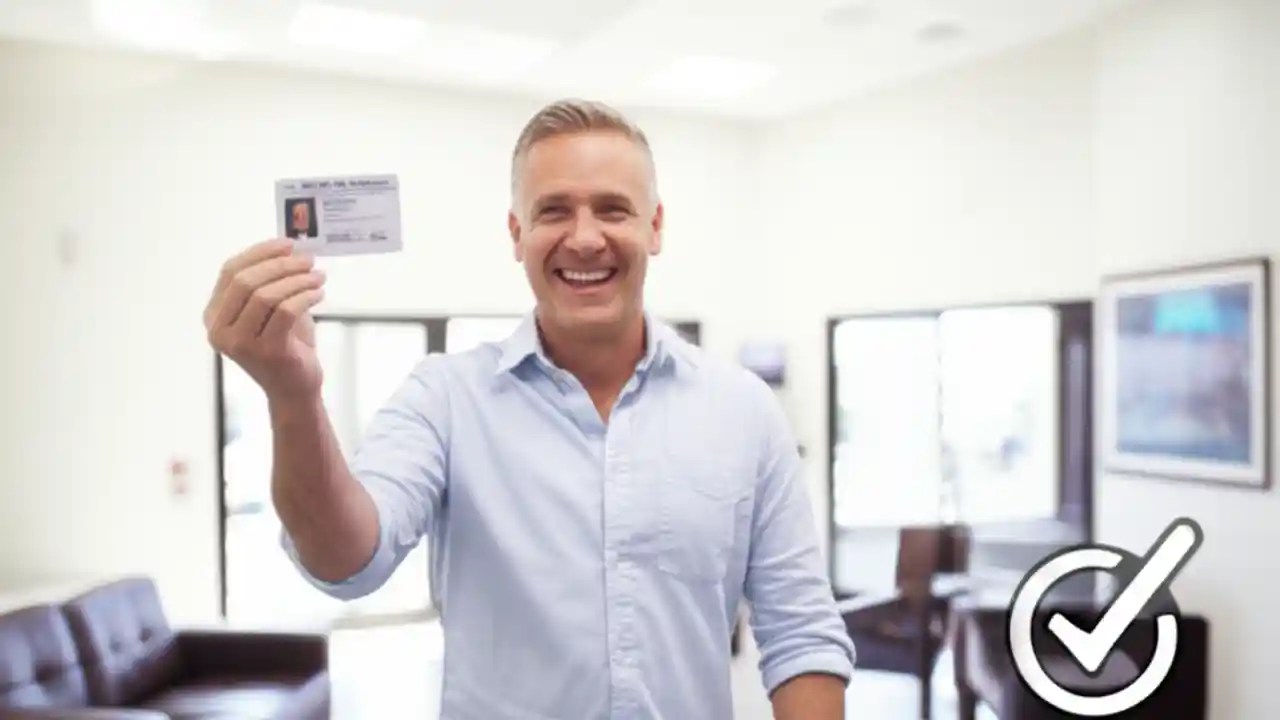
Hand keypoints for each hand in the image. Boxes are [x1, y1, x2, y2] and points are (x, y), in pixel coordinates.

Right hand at [204, 238, 326, 404]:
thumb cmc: (284, 345)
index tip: (288, 244)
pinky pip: (285, 311)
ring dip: (296, 280)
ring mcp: (240, 343)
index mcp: (214, 315)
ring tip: (318, 277)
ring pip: (265, 295)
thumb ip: (270, 281)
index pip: (230, 272)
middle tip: (308, 260)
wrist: (294, 387)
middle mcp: (220, 330)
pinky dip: (305, 296)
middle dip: (280, 265)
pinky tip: (319, 293)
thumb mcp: (271, 309)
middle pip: (245, 281)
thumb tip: (287, 247)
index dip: (259, 252)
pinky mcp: (266, 351)